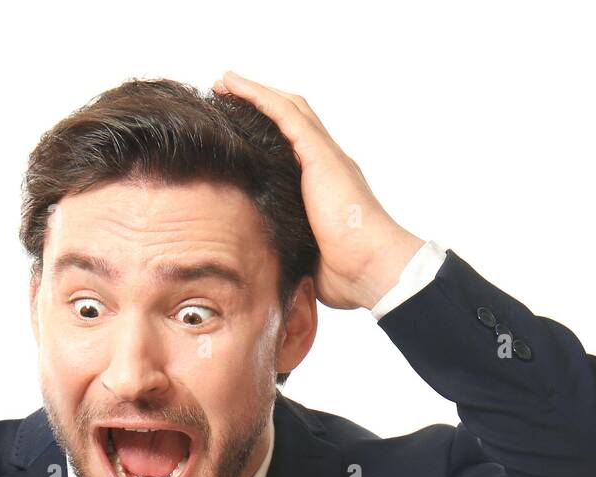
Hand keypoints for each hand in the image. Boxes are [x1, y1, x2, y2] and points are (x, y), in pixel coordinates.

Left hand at [213, 70, 424, 310]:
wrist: (372, 268)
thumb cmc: (347, 275)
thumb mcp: (307, 257)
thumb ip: (289, 247)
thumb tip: (265, 263)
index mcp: (325, 188)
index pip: (295, 150)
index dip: (269, 136)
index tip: (240, 131)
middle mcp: (328, 166)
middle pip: (292, 121)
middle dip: (260, 106)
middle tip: (226, 96)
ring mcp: (325, 158)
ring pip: (287, 109)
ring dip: (254, 94)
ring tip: (224, 83)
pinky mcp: (319, 156)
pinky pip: (284, 114)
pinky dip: (257, 96)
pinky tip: (233, 85)